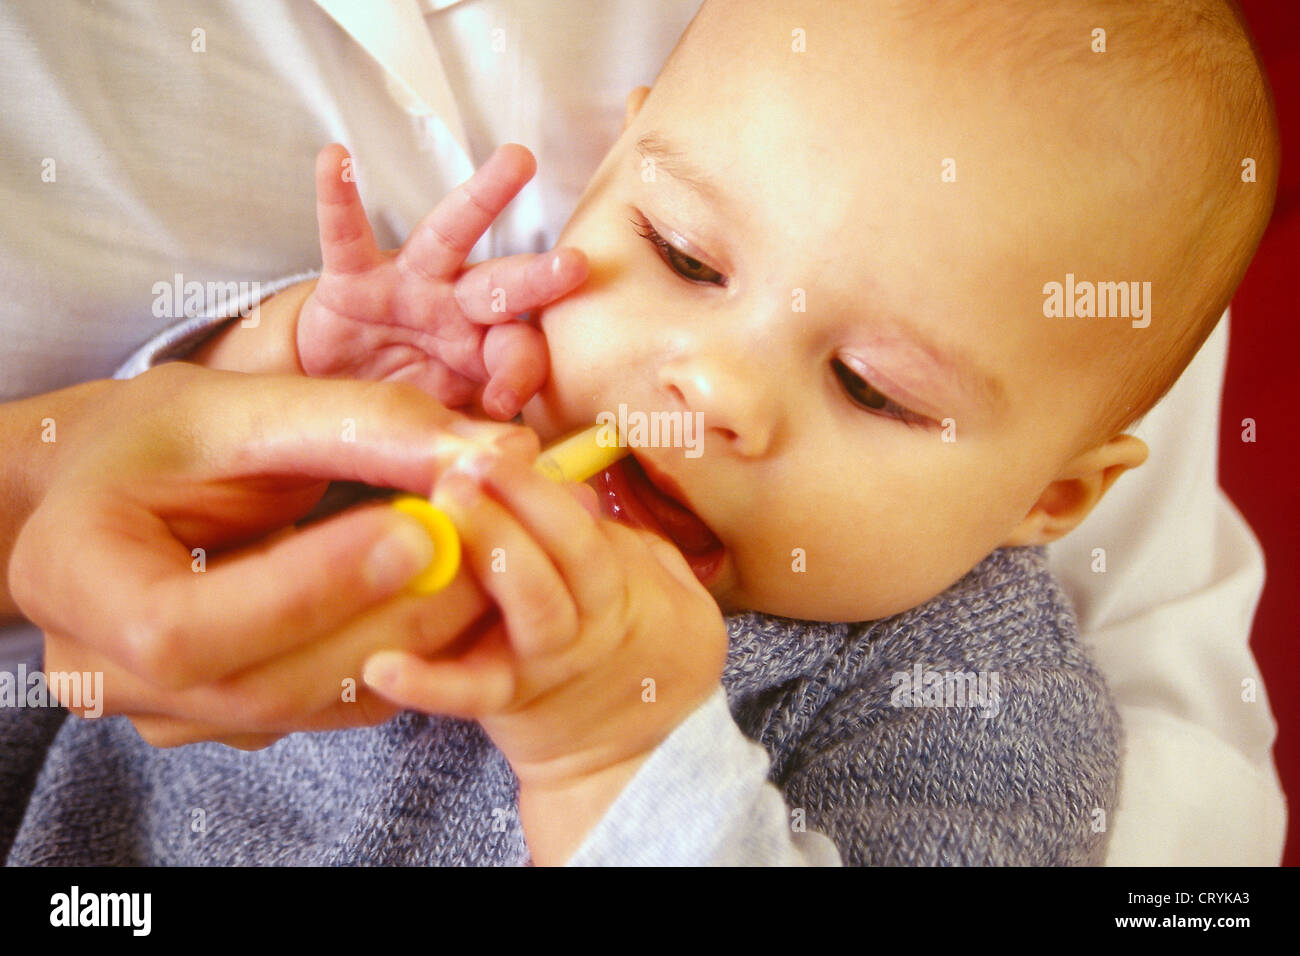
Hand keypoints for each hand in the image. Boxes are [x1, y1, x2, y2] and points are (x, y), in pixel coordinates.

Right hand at [7, 362, 538, 747]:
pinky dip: (405, 656)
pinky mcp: (236, 719)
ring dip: (414, 639)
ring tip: (481, 564)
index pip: (183, 629)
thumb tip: (490, 451)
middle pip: (265, 683)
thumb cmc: (153, 438)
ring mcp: (174, 711)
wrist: (110, 490)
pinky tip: (448, 598)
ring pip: (313, 703)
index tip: (417, 530)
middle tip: (484, 547)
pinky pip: (332, 705)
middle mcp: (109, 673)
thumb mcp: (235, 406)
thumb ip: (358, 424)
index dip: (308, 589)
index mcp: (74, 579)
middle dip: (391, 617)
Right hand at [298, 143, 587, 419]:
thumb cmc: (404, 400)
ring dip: (485, 199)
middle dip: (540, 279)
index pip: (518, 354)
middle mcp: (457, 309)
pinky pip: (344, 236)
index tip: (507, 405)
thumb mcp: (441, 424)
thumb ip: (476, 435)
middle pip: (506, 289)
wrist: (335, 388)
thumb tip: (521, 460)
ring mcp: (408, 286)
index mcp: (486, 351)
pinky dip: (338, 198)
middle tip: (575, 265)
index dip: (519, 375)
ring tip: (518, 160)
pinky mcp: (352, 279)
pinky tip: (337, 160)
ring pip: (450, 237)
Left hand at [358, 452, 728, 860]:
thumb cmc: (643, 649)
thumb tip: (576, 489)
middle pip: (562, 562)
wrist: (630, 752)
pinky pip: (468, 694)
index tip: (504, 449)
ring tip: (443, 507)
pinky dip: (428, 683)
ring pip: (531, 610)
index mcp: (617, 589)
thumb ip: (629, 539)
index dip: (544, 496)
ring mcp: (540, 662)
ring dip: (488, 554)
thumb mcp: (662, 586)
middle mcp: (583, 624)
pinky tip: (381, 665)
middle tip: (467, 467)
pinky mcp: (501, 699)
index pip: (587, 536)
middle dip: (516, 508)